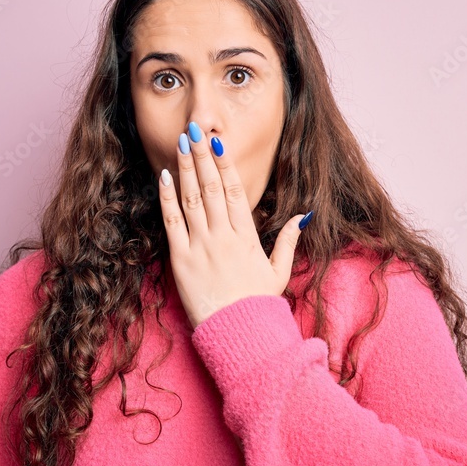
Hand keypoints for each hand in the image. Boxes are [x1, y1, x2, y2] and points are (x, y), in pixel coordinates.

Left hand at [157, 121, 311, 328]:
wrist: (239, 334)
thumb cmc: (258, 306)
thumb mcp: (278, 272)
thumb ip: (287, 241)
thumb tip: (302, 216)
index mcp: (247, 236)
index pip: (234, 191)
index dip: (224, 164)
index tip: (218, 142)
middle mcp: (223, 236)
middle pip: (210, 187)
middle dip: (202, 156)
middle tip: (195, 131)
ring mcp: (201, 246)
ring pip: (191, 198)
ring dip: (185, 169)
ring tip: (181, 144)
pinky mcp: (181, 260)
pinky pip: (172, 222)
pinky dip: (167, 198)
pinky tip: (164, 177)